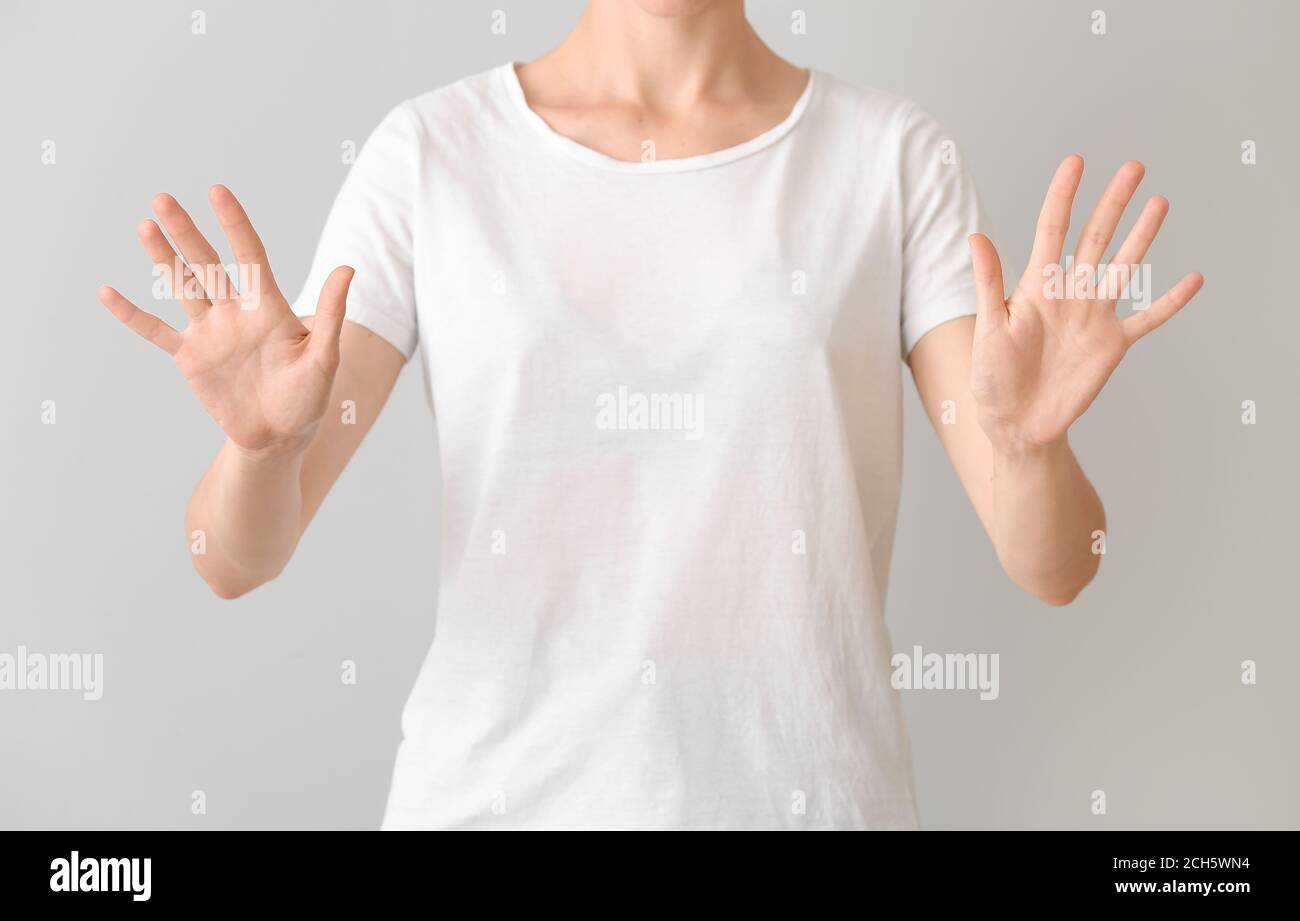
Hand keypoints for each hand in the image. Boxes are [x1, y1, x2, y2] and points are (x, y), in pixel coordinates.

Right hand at [98, 186, 352, 455]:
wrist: (280, 436)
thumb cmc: (308, 397)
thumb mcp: (324, 357)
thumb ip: (332, 314)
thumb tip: (349, 268)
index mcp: (268, 308)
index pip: (250, 256)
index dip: (234, 224)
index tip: (217, 191)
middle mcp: (235, 312)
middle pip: (207, 264)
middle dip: (186, 233)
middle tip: (163, 198)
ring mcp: (210, 332)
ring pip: (182, 287)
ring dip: (163, 259)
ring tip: (145, 227)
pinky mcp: (190, 357)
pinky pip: (156, 332)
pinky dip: (132, 315)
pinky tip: (106, 292)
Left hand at [968, 157, 1202, 450]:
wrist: (1017, 423)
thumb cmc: (992, 379)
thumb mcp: (989, 328)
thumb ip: (989, 283)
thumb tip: (975, 238)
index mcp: (1036, 287)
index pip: (1053, 230)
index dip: (1064, 196)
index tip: (1076, 162)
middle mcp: (1069, 294)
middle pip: (1096, 238)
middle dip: (1113, 202)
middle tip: (1134, 167)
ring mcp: (1094, 317)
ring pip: (1124, 267)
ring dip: (1142, 236)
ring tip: (1160, 202)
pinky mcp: (1112, 344)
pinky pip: (1148, 319)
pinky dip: (1170, 302)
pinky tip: (1193, 279)